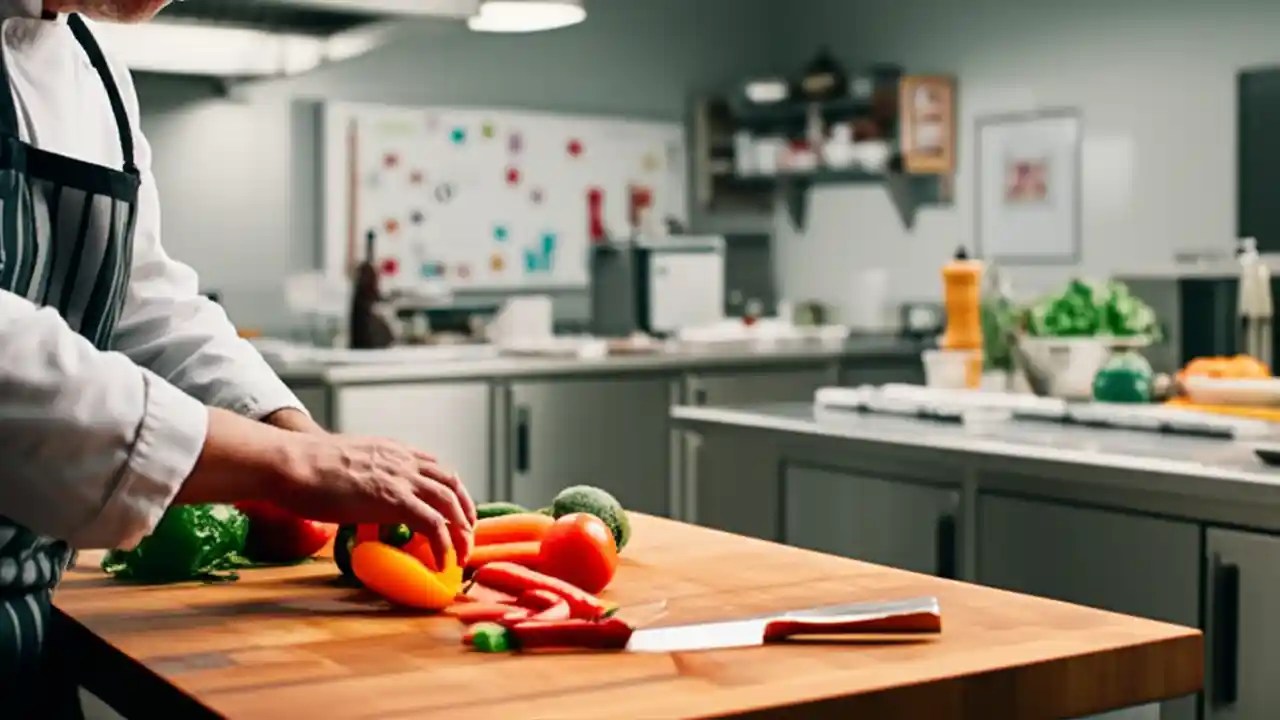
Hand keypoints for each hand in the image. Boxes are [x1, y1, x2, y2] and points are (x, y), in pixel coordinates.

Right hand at [178, 408, 476, 565]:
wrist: (290, 463)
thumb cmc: (303, 467)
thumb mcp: (345, 465)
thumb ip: (361, 478)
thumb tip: (356, 498)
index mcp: (392, 451)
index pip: (436, 468)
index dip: (451, 491)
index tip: (454, 511)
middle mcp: (402, 460)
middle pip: (451, 483)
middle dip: (465, 510)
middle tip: (466, 535)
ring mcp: (400, 478)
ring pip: (449, 503)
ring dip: (461, 531)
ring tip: (461, 554)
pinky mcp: (393, 499)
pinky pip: (432, 524)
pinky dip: (444, 544)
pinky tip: (442, 561)